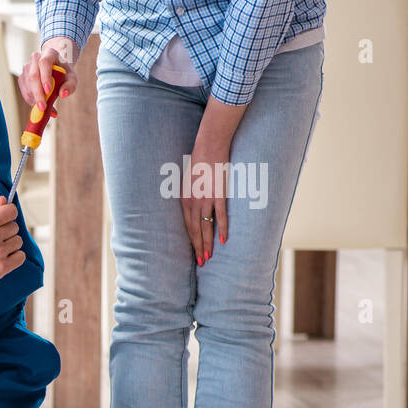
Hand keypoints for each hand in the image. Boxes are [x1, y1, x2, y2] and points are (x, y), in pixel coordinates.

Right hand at [0, 197, 25, 295]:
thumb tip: (4, 200)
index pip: (11, 211)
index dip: (9, 214)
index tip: (6, 219)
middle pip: (15, 227)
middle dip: (6, 232)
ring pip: (18, 241)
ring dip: (10, 245)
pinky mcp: (2, 267)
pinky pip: (20, 256)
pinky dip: (14, 257)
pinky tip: (2, 258)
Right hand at [19, 39, 78, 106]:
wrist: (55, 67)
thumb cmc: (63, 72)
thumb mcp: (71, 77)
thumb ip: (70, 85)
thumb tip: (63, 94)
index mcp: (49, 54)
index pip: (44, 63)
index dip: (45, 77)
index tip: (48, 90)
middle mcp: (35, 58)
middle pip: (33, 76)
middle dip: (38, 93)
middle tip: (43, 107)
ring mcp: (26, 68)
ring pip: (27, 85)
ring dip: (34, 98)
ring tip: (44, 107)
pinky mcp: (22, 77)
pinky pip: (24, 91)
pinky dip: (31, 100)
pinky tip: (39, 103)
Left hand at [184, 139, 228, 265]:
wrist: (209, 145)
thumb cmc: (199, 162)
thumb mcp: (189, 181)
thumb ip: (191, 195)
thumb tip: (194, 206)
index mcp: (184, 199)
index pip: (187, 225)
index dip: (191, 240)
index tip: (194, 251)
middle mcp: (192, 202)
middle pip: (194, 230)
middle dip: (197, 247)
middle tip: (201, 262)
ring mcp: (205, 199)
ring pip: (205, 226)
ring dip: (207, 243)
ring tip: (207, 258)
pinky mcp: (218, 194)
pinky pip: (220, 216)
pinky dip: (222, 229)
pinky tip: (223, 241)